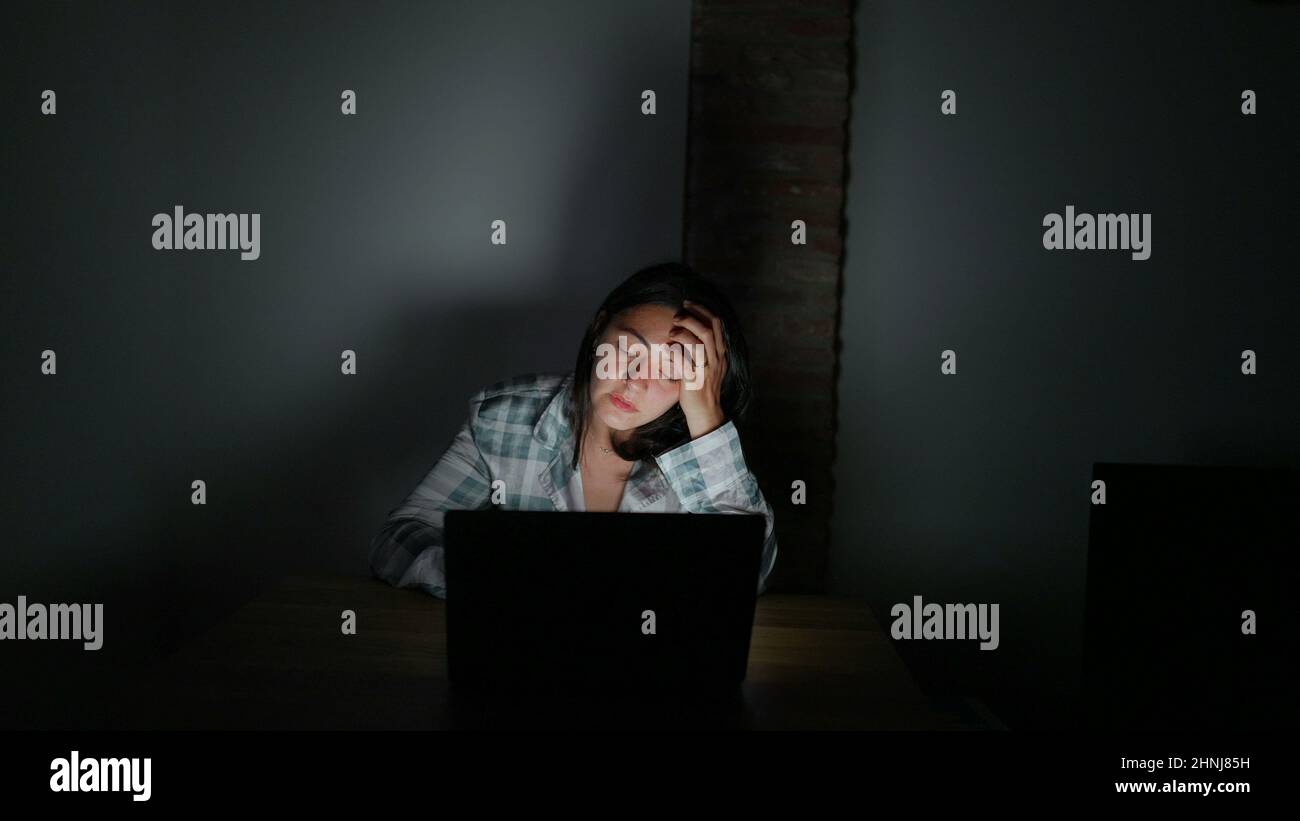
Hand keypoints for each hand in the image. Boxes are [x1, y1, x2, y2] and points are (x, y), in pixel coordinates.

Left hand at [669, 299, 727, 438]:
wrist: (705, 412)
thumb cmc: (701, 388)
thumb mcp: (708, 365)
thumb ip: (702, 349)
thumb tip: (685, 331)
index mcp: (720, 353)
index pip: (717, 324)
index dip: (702, 310)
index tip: (688, 304)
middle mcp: (717, 358)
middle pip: (709, 328)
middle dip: (692, 316)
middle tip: (678, 314)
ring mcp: (707, 368)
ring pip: (701, 340)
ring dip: (685, 329)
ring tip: (673, 330)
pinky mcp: (695, 378)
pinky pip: (686, 358)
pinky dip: (676, 348)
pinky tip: (668, 347)